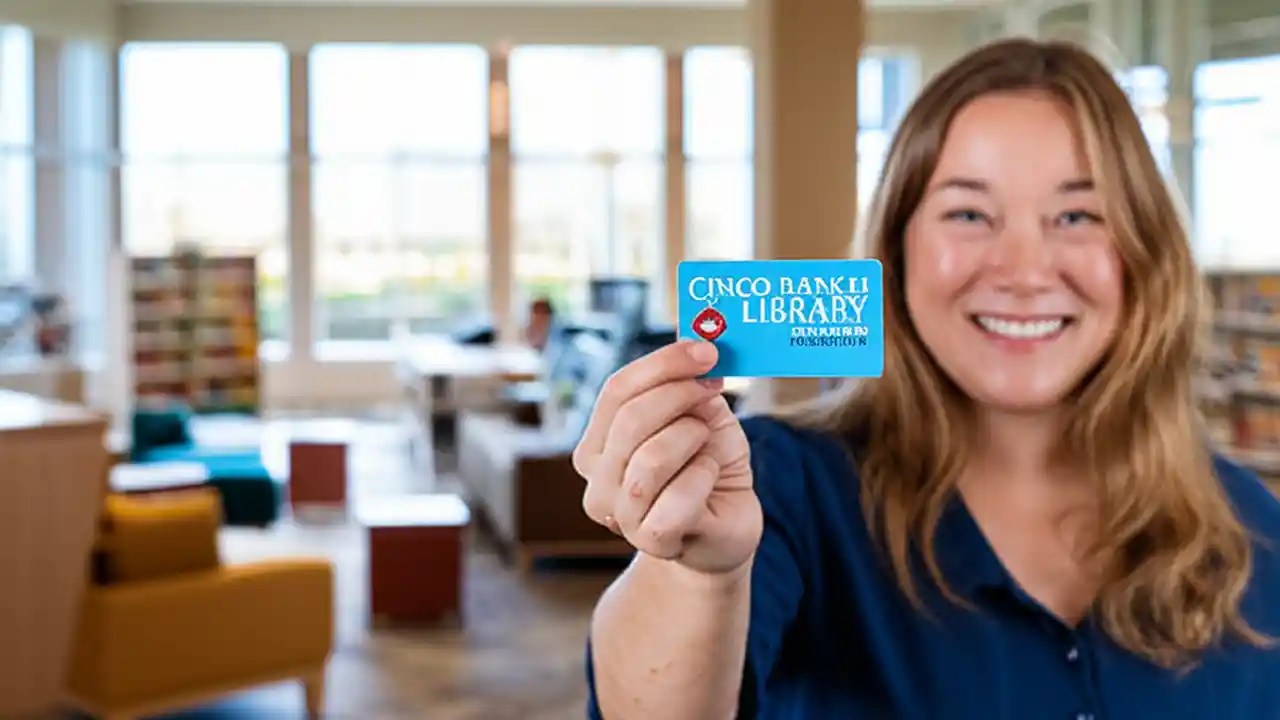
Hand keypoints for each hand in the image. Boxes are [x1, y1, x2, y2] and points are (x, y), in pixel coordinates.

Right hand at [573, 340, 761, 575]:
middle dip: (680, 395)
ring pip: (650, 459)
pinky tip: (710, 479)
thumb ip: (689, 384)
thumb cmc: (707, 469)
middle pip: (630, 419)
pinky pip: (677, 499)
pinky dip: (703, 478)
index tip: (706, 350)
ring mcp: (620, 515)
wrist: (726, 528)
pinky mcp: (652, 542)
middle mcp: (598, 480)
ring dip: (692, 439)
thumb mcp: (702, 417)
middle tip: (713, 389)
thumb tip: (693, 340)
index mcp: (598, 445)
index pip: (616, 391)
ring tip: (706, 445)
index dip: (662, 364)